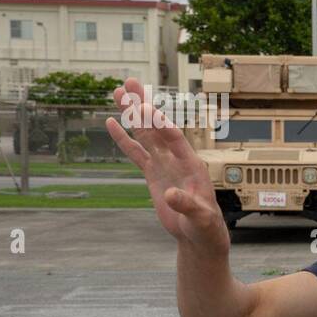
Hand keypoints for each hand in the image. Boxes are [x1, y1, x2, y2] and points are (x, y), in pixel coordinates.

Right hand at [104, 78, 226, 250]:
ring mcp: (164, 164)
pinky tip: (111, 121)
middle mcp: (177, 159)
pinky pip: (136, 152)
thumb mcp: (200, 217)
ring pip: (145, 134)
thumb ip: (187, 205)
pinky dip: (123, 138)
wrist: (198, 234)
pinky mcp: (153, 173)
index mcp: (192, 165)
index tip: (147, 108)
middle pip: (156, 128)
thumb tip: (170, 196)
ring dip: (132, 114)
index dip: (161, 124)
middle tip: (129, 83)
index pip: (175, 139)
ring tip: (119, 92)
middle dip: (143, 106)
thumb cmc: (205, 225)